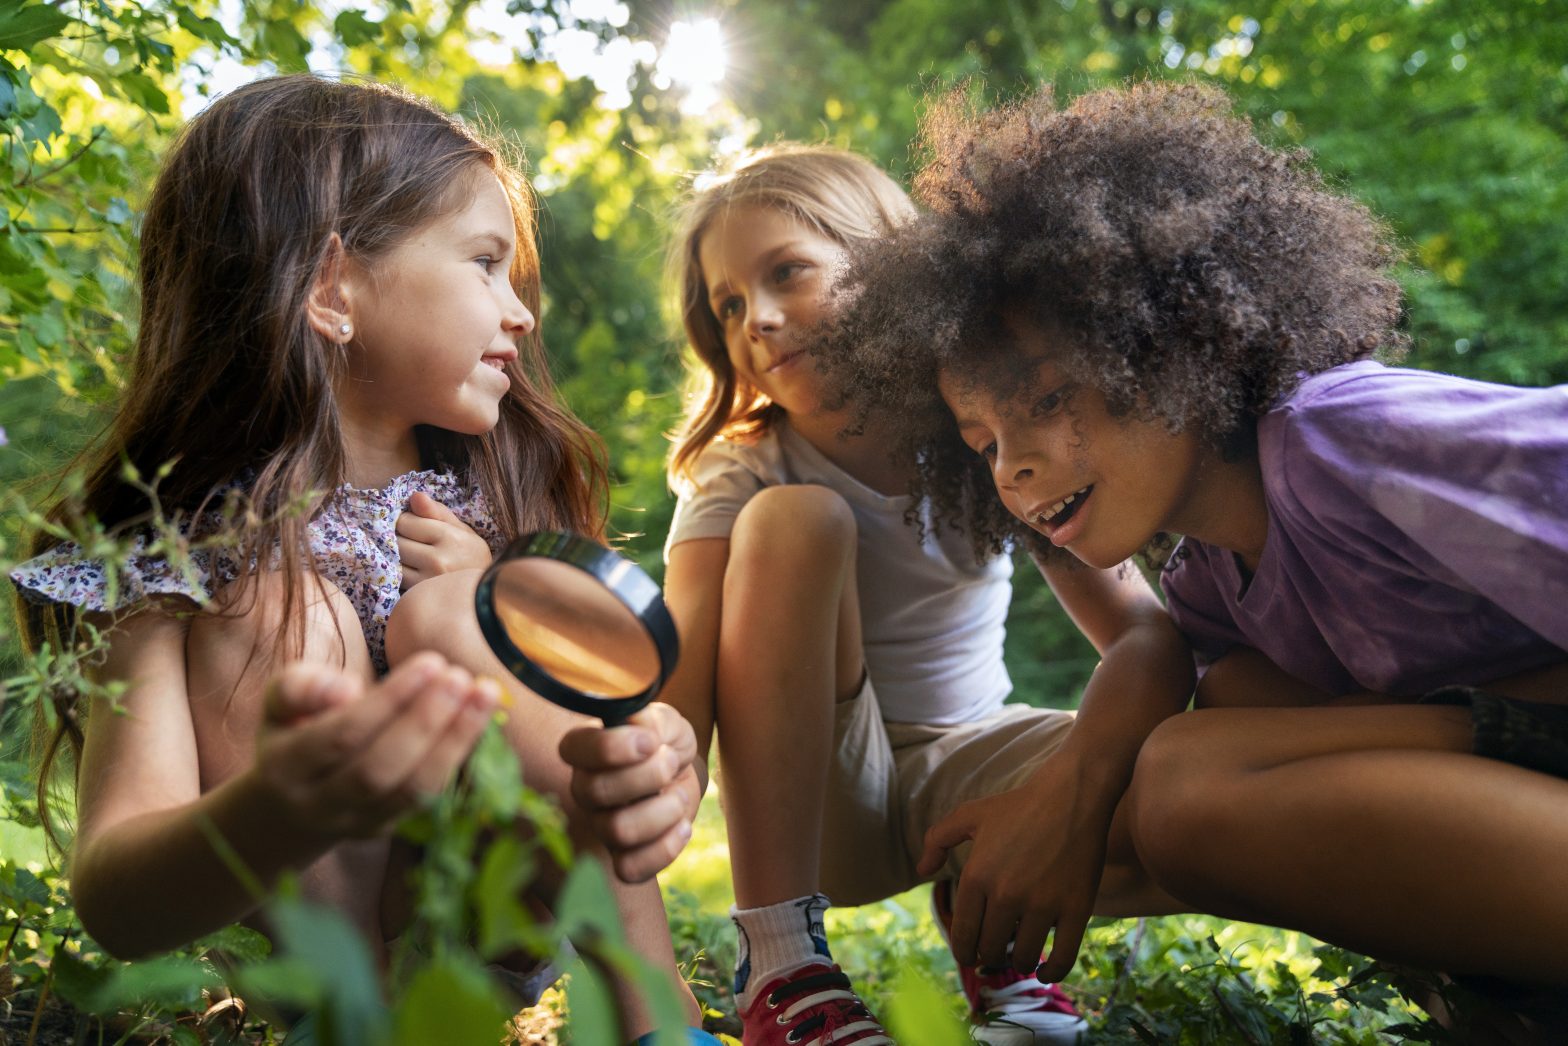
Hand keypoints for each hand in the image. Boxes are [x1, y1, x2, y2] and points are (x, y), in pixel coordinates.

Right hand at [253, 652, 498, 838]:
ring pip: (411, 790)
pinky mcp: (387, 828)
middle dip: (426, 721)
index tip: (431, 662)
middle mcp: (320, 804)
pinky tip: (478, 717)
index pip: (343, 735)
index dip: (391, 700)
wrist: (289, 805)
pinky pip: (428, 797)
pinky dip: (457, 756)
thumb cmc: (292, 733)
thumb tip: (346, 690)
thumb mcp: (279, 703)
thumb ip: (301, 688)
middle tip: (460, 677)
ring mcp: (356, 823)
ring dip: (455, 740)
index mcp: (285, 767)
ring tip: (483, 693)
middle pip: (379, 770)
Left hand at [396, 491, 492, 590]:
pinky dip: (400, 571)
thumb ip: (437, 511)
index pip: (405, 521)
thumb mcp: (461, 529)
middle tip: (416, 542)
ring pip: (394, 559)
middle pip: (396, 540)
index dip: (408, 521)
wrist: (483, 592)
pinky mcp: (419, 594)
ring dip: (399, 555)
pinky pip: (397, 576)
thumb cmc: (470, 555)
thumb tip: (415, 496)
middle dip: (401, 538)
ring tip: (415, 557)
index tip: (417, 526)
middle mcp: (438, 560)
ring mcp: (427, 580)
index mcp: (450, 538)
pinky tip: (414, 570)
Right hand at [557, 702, 701, 882]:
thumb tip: (642, 727)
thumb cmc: (666, 743)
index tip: (650, 741)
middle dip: (647, 775)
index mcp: (585, 749)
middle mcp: (585, 789)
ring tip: (678, 795)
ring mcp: (601, 826)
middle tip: (671, 761)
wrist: (684, 774)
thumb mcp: (666, 721)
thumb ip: (652, 720)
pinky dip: (665, 848)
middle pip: (597, 791)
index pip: (573, 749)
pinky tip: (682, 826)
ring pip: (617, 831)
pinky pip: (631, 869)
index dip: (612, 747)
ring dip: (662, 810)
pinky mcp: (623, 857)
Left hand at [917, 754, 1114, 982]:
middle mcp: (1005, 895)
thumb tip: (923, 870)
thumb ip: (937, 839)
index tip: (970, 955)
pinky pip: (1062, 957)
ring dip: (1019, 961)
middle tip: (997, 951)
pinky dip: (1052, 972)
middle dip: (991, 955)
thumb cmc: (1019, 805)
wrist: (1072, 795)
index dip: (964, 952)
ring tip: (1020, 954)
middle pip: (991, 950)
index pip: (963, 935)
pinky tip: (1045, 971)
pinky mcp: (1076, 908)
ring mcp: (1042, 904)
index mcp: (976, 876)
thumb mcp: (970, 814)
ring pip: (1023, 957)